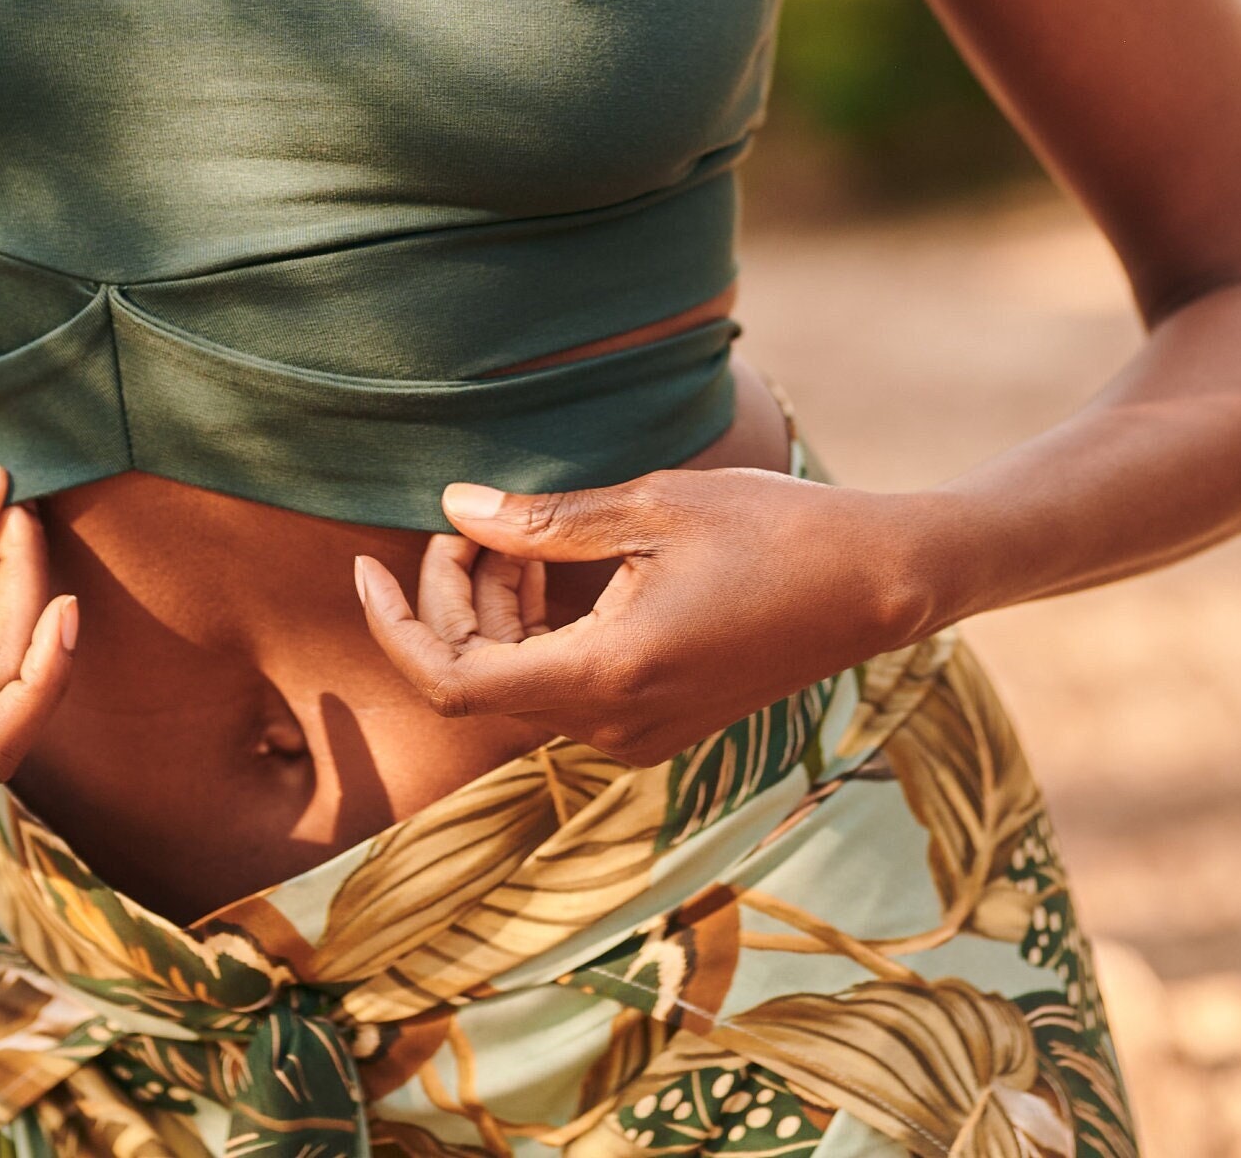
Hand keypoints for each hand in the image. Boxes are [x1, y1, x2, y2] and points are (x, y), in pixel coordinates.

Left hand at [354, 467, 932, 765]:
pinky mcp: (663, 720)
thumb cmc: (772, 531)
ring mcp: (640, 733)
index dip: (392, 627)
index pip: (450, 681)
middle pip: (480, 679)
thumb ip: (542, 523)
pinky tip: (551, 567)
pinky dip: (539, 629)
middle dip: (448, 600)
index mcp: (602, 678)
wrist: (877, 583)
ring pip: (522, 682)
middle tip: (460, 521)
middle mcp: (613, 727)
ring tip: (509, 533)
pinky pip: (567, 685)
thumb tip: (455, 506)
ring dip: (495, 612)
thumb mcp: (649, 507)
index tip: (363, 564)